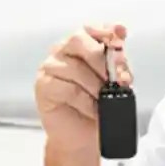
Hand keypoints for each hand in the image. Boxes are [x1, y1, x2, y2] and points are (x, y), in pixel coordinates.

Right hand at [35, 22, 132, 158]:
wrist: (83, 137)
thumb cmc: (98, 106)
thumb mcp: (116, 82)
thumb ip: (118, 65)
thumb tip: (120, 53)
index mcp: (80, 45)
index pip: (90, 28)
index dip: (105, 30)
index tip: (120, 35)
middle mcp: (63, 51)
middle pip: (78, 40)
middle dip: (101, 59)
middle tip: (115, 79)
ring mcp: (50, 67)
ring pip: (75, 67)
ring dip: (96, 86)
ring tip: (104, 100)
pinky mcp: (43, 86)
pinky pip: (67, 88)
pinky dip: (85, 100)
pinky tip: (92, 109)